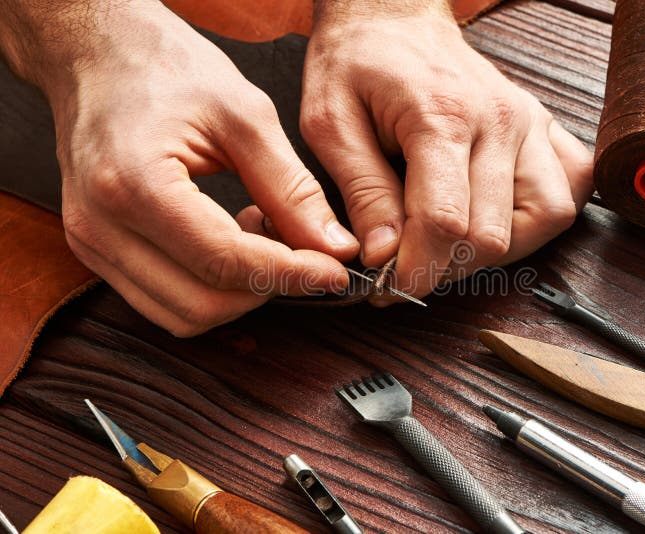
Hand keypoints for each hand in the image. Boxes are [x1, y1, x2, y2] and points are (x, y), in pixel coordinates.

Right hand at [7, 0, 358, 335]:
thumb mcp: (245, 117)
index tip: (335, 270)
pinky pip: (163, 300)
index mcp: (136, 185)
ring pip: (183, 315)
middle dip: (267, 288)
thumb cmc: (167, 68)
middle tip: (305, 252)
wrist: (98, 54)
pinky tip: (232, 240)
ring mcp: (90, 243)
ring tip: (263, 236)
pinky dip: (210, 286)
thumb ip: (292, 190)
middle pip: (204, 304)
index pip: (226, 262)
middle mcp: (100, 227)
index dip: (291, 274)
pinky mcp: (94, 250)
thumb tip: (335, 248)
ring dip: (238, 292)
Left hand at [301, 2, 593, 299]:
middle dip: (447, 268)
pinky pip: (571, 186)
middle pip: (494, 233)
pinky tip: (500, 216)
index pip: (444, 222)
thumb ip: (361, 192)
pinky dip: (541, 216)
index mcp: (441, 116)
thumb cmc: (358, 63)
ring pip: (546, 218)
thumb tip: (384, 256)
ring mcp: (529, 121)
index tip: (388, 288)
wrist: (393, 16)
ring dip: (500, 250)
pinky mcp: (542, 125)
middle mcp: (499, 119)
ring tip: (453, 246)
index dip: (417, 271)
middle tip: (409, 268)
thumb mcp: (330, 123)